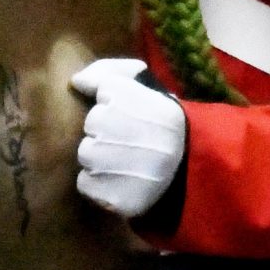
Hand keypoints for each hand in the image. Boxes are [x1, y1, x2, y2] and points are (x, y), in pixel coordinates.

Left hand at [69, 58, 186, 218]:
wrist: (192, 168)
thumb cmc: (163, 123)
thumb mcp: (147, 86)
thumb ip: (110, 72)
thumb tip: (77, 81)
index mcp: (141, 101)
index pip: (105, 92)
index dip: (114, 101)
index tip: (133, 111)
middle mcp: (129, 132)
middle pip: (92, 124)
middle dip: (106, 130)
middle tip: (129, 138)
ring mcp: (120, 167)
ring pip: (86, 154)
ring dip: (99, 156)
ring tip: (124, 159)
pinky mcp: (115, 197)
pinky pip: (85, 183)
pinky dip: (97, 183)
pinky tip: (120, 179)